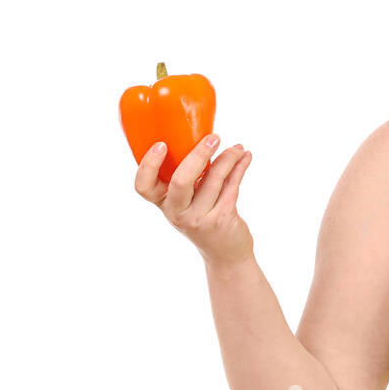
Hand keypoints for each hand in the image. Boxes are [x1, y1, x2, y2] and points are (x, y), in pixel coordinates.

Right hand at [134, 132, 254, 267]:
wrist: (225, 253)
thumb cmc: (204, 217)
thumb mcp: (188, 201)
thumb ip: (190, 176)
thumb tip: (205, 137)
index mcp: (163, 203)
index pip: (143, 186)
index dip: (148, 165)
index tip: (161, 144)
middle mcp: (177, 212)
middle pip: (181, 181)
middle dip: (198, 155)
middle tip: (213, 138)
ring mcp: (200, 218)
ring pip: (214, 179)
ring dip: (228, 158)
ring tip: (237, 147)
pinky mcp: (222, 219)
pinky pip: (232, 186)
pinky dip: (240, 168)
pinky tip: (245, 156)